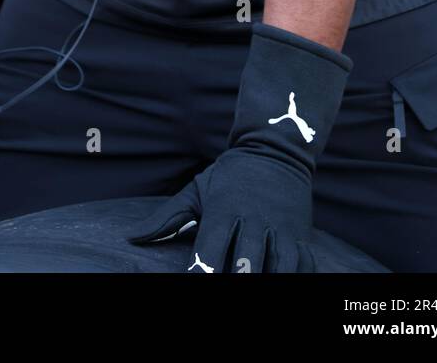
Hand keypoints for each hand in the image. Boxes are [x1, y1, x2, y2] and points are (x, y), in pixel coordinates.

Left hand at [130, 145, 313, 272]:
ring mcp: (280, 227)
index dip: (203, 270)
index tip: (196, 279)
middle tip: (231, 285)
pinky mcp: (300, 233)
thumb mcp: (196, 190)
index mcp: (224, 210)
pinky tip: (288, 282)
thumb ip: (166, 217)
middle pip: (247, 261)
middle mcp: (253, 219)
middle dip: (239, 278)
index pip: (210, 248)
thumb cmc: (229, 176)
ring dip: (272, 277)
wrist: (274, 148)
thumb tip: (131, 237)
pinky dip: (299, 274)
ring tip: (261, 288)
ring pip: (281, 263)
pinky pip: (305, 261)